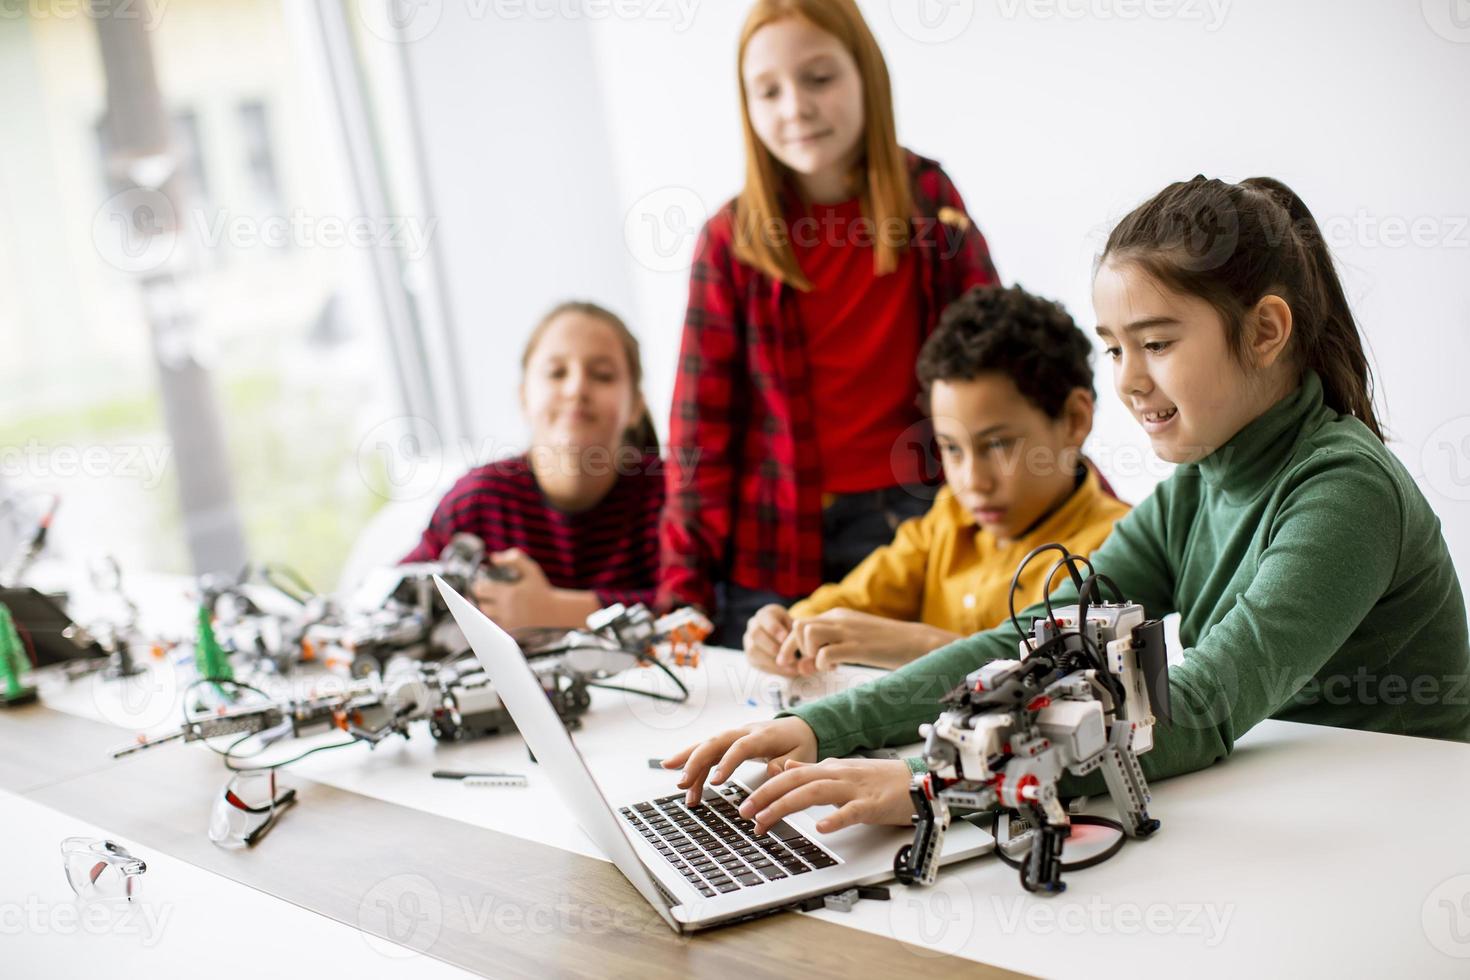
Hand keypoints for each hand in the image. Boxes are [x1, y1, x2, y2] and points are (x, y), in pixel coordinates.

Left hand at [471, 549, 595, 630]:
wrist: (553, 611)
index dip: (479, 585)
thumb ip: (515, 559)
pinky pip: (493, 625)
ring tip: (490, 602)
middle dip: (481, 598)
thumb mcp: (531, 569)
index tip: (483, 583)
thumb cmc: (542, 589)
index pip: (480, 590)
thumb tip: (494, 558)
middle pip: (480, 604)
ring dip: (485, 608)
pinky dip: (492, 619)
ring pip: (485, 616)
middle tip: (485, 593)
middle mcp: (505, 609)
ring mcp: (507, 621)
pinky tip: (498, 612)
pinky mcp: (509, 630)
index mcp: (508, 593)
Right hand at [660, 717, 817, 806]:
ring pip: (707, 746)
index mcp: (763, 735)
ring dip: (690, 764)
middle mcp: (744, 732)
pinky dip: (696, 768)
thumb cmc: (800, 742)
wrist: (800, 727)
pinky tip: (687, 786)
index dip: (727, 763)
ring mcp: (734, 736)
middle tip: (683, 782)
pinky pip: (709, 754)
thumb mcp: (803, 754)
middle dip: (695, 760)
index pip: (741, 747)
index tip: (715, 783)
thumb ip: (788, 763)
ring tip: (680, 787)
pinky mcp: (729, 744)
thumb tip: (773, 772)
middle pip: (715, 742)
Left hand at [737, 758, 916, 835]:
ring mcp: (855, 788)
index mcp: (830, 769)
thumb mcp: (842, 772)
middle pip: (795, 780)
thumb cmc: (881, 781)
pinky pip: (852, 810)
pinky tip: (821, 828)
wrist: (919, 781)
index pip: (790, 774)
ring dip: (786, 806)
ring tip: (766, 821)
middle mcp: (838, 774)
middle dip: (767, 796)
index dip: (766, 789)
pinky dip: (835, 818)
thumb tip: (784, 767)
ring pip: (815, 792)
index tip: (746, 805)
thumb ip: (813, 771)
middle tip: (745, 813)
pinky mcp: (873, 804)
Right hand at [743, 604, 799, 676]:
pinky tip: (788, 672)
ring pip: (753, 650)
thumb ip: (796, 632)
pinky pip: (757, 663)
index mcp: (765, 614)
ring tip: (792, 667)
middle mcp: (753, 625)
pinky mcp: (751, 657)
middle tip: (790, 657)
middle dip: (772, 646)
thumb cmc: (792, 630)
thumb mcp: (795, 626)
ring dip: (773, 661)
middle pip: (755, 634)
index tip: (785, 638)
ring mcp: (749, 641)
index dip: (774, 629)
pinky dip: (774, 669)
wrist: (784, 639)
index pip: (765, 618)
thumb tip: (798, 643)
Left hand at [774, 608, 960, 674]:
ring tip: (822, 665)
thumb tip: (805, 662)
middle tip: (807, 666)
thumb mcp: (854, 635)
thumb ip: (831, 643)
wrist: (917, 642)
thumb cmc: (885, 644)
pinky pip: (826, 654)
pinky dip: (823, 664)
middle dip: (796, 649)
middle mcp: (839, 619)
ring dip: (809, 654)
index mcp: (837, 615)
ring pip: (808, 635)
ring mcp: (849, 632)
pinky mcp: (859, 647)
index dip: (791, 644)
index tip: (793, 662)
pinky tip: (837, 668)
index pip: (799, 623)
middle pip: (798, 626)